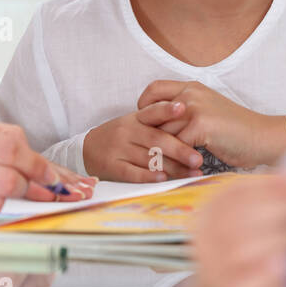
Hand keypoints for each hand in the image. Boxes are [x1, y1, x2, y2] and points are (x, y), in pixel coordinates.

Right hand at [83, 103, 204, 182]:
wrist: (87, 149)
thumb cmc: (122, 136)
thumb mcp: (136, 123)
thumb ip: (158, 123)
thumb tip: (192, 127)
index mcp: (135, 118)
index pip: (153, 111)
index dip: (167, 109)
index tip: (184, 107)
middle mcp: (127, 131)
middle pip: (156, 139)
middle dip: (180, 149)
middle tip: (198, 158)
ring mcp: (119, 148)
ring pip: (148, 158)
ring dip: (173, 167)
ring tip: (192, 173)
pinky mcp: (112, 166)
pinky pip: (133, 172)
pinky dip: (149, 176)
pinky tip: (164, 179)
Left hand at [137, 79, 285, 169]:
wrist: (263, 137)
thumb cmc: (236, 130)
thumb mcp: (208, 111)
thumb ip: (184, 113)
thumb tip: (157, 127)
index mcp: (191, 87)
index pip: (154, 89)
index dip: (144, 107)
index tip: (145, 123)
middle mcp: (191, 93)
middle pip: (153, 114)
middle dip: (149, 136)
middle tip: (146, 152)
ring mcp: (195, 108)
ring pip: (163, 132)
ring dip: (160, 152)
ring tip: (157, 166)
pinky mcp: (201, 125)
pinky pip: (177, 146)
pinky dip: (176, 160)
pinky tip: (177, 169)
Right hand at [191, 170, 285, 286]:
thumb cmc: (254, 256)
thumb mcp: (266, 221)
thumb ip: (282, 198)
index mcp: (209, 210)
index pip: (240, 190)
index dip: (276, 186)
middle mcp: (203, 235)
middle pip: (246, 215)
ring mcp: (211, 265)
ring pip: (251, 246)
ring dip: (283, 240)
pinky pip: (255, 278)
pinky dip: (273, 271)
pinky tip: (282, 266)